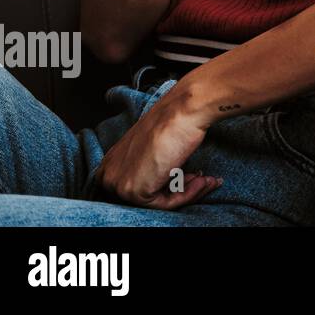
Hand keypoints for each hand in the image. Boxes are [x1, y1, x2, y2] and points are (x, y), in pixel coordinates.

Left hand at [92, 85, 220, 209]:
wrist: (183, 111)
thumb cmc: (173, 122)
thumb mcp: (153, 146)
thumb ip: (149, 166)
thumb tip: (165, 181)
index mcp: (111, 162)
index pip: (139, 186)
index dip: (168, 184)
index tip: (189, 176)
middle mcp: (108, 175)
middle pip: (148, 196)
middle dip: (179, 189)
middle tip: (200, 180)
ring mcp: (118, 185)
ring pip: (157, 202)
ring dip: (189, 191)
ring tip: (206, 180)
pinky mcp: (133, 192)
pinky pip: (165, 204)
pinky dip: (188, 194)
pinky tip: (202, 180)